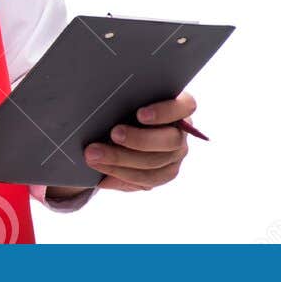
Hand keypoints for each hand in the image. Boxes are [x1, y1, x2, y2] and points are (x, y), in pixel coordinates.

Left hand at [81, 92, 197, 192]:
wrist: (119, 133)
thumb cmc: (125, 109)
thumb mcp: (128, 102)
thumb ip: (126, 101)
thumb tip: (107, 106)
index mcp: (179, 108)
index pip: (186, 106)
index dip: (165, 111)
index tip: (140, 114)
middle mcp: (181, 133)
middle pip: (170, 140)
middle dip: (138, 139)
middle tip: (113, 134)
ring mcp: (174, 157)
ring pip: (155, 163)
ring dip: (121, 160)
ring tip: (95, 155)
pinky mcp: (162, 175)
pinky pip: (145, 180)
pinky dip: (120, 174)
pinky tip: (101, 169)